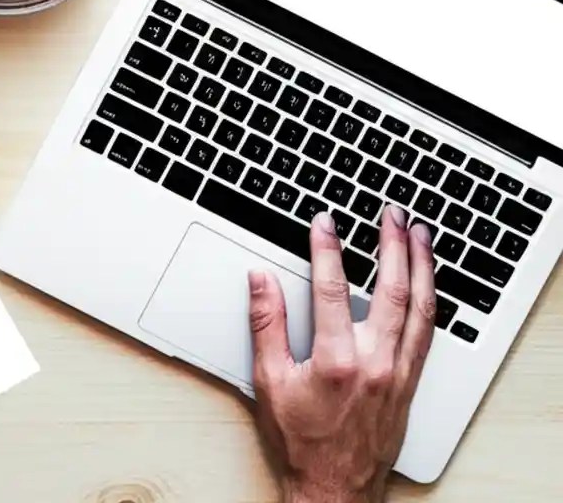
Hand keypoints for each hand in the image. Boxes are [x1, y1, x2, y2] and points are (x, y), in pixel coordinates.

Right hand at [248, 206, 435, 502]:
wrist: (334, 487)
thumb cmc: (301, 441)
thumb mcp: (269, 382)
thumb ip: (265, 325)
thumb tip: (261, 282)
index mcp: (337, 361)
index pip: (334, 288)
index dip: (328, 248)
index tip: (324, 221)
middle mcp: (376, 363)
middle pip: (392, 289)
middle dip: (393, 246)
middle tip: (391, 215)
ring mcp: (399, 372)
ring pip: (420, 308)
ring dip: (422, 267)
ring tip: (420, 236)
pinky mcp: (410, 383)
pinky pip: (427, 333)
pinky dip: (429, 301)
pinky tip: (427, 283)